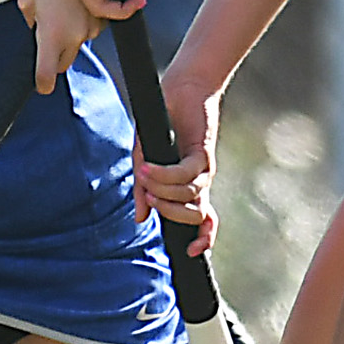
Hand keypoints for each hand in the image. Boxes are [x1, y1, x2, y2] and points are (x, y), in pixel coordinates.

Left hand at [17, 0, 99, 95]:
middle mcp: (73, 37)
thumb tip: (34, 29)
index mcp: (51, 35)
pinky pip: (90, 30)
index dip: (43, 83)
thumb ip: (29, 21)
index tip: (42, 86)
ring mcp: (91, 30)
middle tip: (49, 32)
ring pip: (78, 44)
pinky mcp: (104, 21)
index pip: (46, 74)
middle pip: (63, 63)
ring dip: (70, 33)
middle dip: (55, 55)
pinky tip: (77, 3)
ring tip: (64, 7)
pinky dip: (84, 21)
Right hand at [135, 66, 221, 253]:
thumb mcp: (144, 160)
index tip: (191, 254)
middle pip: (194, 216)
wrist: (179, 90)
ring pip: (188, 195)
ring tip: (143, 173)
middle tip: (148, 197)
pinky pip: (187, 173)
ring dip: (163, 189)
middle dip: (169, 212)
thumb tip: (140, 219)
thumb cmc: (162, 124)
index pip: (204, 222)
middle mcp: (199, 182)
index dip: (203, 240)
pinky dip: (166, 174)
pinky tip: (148, 166)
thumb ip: (142, 190)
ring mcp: (203, 168)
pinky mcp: (203, 152)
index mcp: (187, 188)